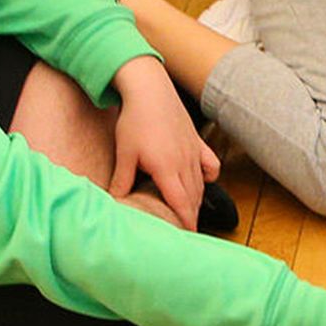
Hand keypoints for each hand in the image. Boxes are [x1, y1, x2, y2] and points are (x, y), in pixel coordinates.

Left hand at [110, 57, 217, 229]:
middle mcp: (184, 163)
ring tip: (193, 212)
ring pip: (201, 183)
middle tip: (187, 228)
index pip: (181, 203)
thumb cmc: (135, 121)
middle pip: (193, 196)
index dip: (186, 221)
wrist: (149, 90)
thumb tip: (116, 200)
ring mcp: (193, 151)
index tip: (189, 235)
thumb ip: (123, 180)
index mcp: (167, 169)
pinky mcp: (196, 141)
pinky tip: (204, 181)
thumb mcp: (125, 153)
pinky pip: (209, 164)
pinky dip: (209, 176)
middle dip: (192, 215)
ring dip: (198, 199)